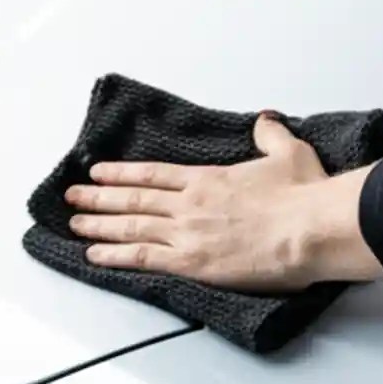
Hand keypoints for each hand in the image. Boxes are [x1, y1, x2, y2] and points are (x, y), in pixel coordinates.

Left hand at [64, 113, 382, 291]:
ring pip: (130, 227)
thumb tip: (265, 121)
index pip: (153, 174)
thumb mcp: (289, 153)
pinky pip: (142, 258)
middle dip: (98, 198)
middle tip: (72, 198)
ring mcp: (186, 233)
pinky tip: (93, 255)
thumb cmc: (304, 195)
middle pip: (132, 200)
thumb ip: (270, 136)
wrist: (310, 228)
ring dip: (98, 225)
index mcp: (208, 178)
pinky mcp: (191, 262)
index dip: (121, 174)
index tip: (98, 173)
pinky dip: (114, 255)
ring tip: (74, 223)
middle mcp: (189, 204)